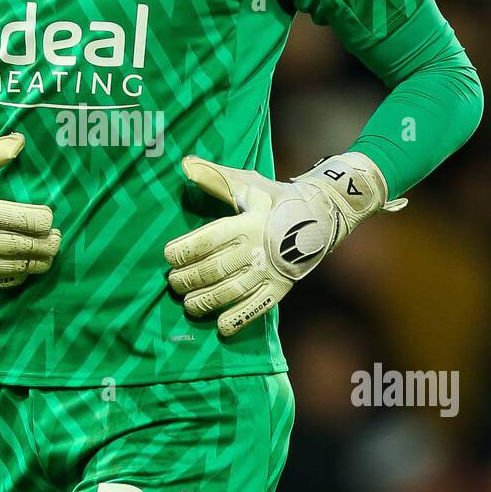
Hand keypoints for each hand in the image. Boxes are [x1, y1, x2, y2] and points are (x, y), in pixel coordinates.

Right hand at [0, 133, 61, 287]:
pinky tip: (25, 273)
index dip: (30, 219)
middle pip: (4, 244)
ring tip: (48, 259)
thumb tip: (20, 142)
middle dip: (35, 245)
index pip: (3, 216)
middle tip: (57, 241)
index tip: (50, 217)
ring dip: (26, 265)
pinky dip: (7, 279)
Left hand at [164, 151, 405, 335]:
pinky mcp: (281, 288)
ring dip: (205, 300)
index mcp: (246, 223)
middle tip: (173, 283)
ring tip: (188, 305)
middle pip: (214, 269)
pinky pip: (257, 308)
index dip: (183, 250)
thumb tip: (185, 165)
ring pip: (231, 291)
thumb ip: (214, 178)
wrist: (322, 215)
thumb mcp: (247, 184)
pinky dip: (239, 319)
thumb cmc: (276, 199)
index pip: (206, 240)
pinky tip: (221, 326)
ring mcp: (269, 271)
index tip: (168, 255)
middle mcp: (256, 249)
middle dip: (188, 279)